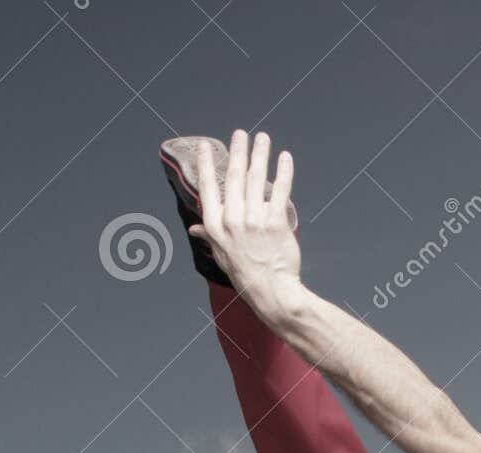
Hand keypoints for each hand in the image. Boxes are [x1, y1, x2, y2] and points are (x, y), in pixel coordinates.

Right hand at [192, 129, 301, 318]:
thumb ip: (210, 236)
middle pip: (234, 176)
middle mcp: (232, 220)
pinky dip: (284, 171)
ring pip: (256, 178)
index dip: (206, 164)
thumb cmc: (246, 275)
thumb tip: (195, 228)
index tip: (205, 146)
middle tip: (241, 133)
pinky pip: (280, 189)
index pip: (208, 188)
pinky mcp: (275, 221)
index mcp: (216, 226)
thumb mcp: (222, 255)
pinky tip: (285, 157)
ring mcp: (254, 219)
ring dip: (260, 154)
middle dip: (237, 151)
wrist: (271, 291)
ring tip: (262, 138)